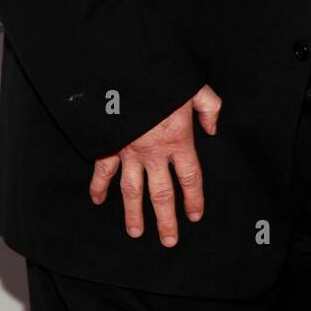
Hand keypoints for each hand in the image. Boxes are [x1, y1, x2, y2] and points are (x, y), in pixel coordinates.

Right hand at [88, 84, 221, 245]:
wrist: (125, 71)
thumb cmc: (163, 80)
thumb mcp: (195, 89)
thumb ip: (210, 109)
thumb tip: (213, 130)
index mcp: (178, 140)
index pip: (190, 178)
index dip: (194, 199)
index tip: (195, 215)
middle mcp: (154, 152)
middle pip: (162, 194)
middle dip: (166, 219)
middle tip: (169, 240)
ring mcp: (129, 151)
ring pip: (132, 191)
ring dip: (134, 213)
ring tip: (136, 232)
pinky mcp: (109, 145)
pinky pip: (103, 170)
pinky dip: (98, 186)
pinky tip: (97, 200)